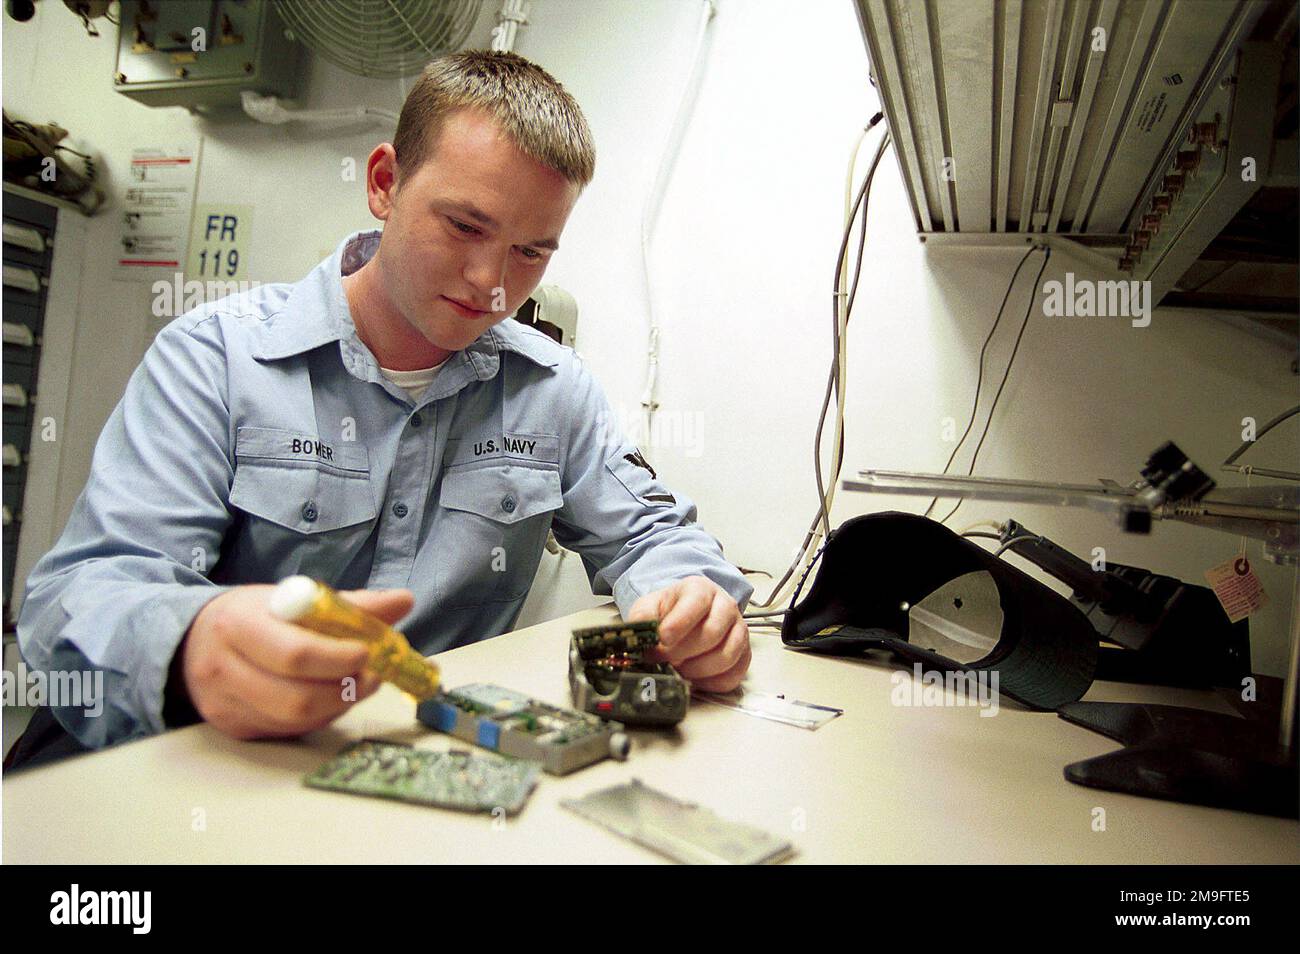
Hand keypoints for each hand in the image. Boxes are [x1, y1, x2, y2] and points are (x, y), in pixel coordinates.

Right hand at [181, 584, 415, 739]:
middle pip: (295, 697)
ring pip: (293, 720)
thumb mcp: (295, 599)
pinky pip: (286, 731)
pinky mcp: (234, 728)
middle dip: (345, 690)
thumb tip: (403, 601)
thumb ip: (350, 604)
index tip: (367, 653)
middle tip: (374, 675)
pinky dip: (319, 717)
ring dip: (337, 705)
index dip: (337, 659)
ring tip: (358, 684)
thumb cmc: (256, 616)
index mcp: (238, 624)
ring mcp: (225, 705)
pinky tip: (331, 698)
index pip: (294, 653)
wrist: (194, 640)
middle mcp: (223, 668)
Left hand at [627, 576, 749, 691]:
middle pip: (711, 633)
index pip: (696, 602)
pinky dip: (710, 683)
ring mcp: (738, 631)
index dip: (680, 623)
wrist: (688, 617)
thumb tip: (636, 633)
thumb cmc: (670, 612)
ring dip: (696, 670)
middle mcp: (725, 606)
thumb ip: (642, 617)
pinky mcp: (743, 655)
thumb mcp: (650, 606)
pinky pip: (733, 676)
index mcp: (701, 590)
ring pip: (726, 656)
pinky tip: (693, 679)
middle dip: (683, 652)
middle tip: (662, 660)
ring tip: (677, 669)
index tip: (662, 638)